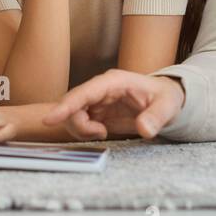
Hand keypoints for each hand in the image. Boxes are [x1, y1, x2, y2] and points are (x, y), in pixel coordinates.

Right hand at [44, 70, 184, 139]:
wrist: (164, 100)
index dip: (66, 106)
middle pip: (72, 105)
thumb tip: (144, 130)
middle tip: (102, 133)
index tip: (48, 119)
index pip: (84, 92)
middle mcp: (100, 89)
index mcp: (113, 82)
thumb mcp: (167, 106)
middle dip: (78, 124)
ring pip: (72, 116)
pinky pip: (79, 123)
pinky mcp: (95, 112)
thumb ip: (156, 117)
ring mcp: (96, 100)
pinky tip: (102, 132)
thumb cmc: (165, 98)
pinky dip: (85, 132)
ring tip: (104, 133)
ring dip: (82, 129)